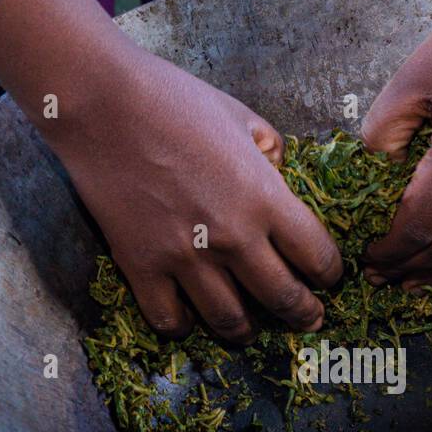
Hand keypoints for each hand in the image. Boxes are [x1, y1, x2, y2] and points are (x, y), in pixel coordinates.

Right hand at [49, 48, 341, 342]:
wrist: (102, 102)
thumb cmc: (174, 100)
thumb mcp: (242, 116)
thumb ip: (270, 152)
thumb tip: (279, 176)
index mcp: (265, 198)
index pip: (318, 257)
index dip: (329, 274)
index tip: (327, 277)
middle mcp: (233, 237)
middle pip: (283, 299)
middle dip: (303, 314)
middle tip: (308, 319)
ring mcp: (185, 257)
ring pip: (230, 321)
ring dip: (246, 331)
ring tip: (250, 330)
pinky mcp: (142, 266)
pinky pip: (169, 319)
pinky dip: (183, 327)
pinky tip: (189, 319)